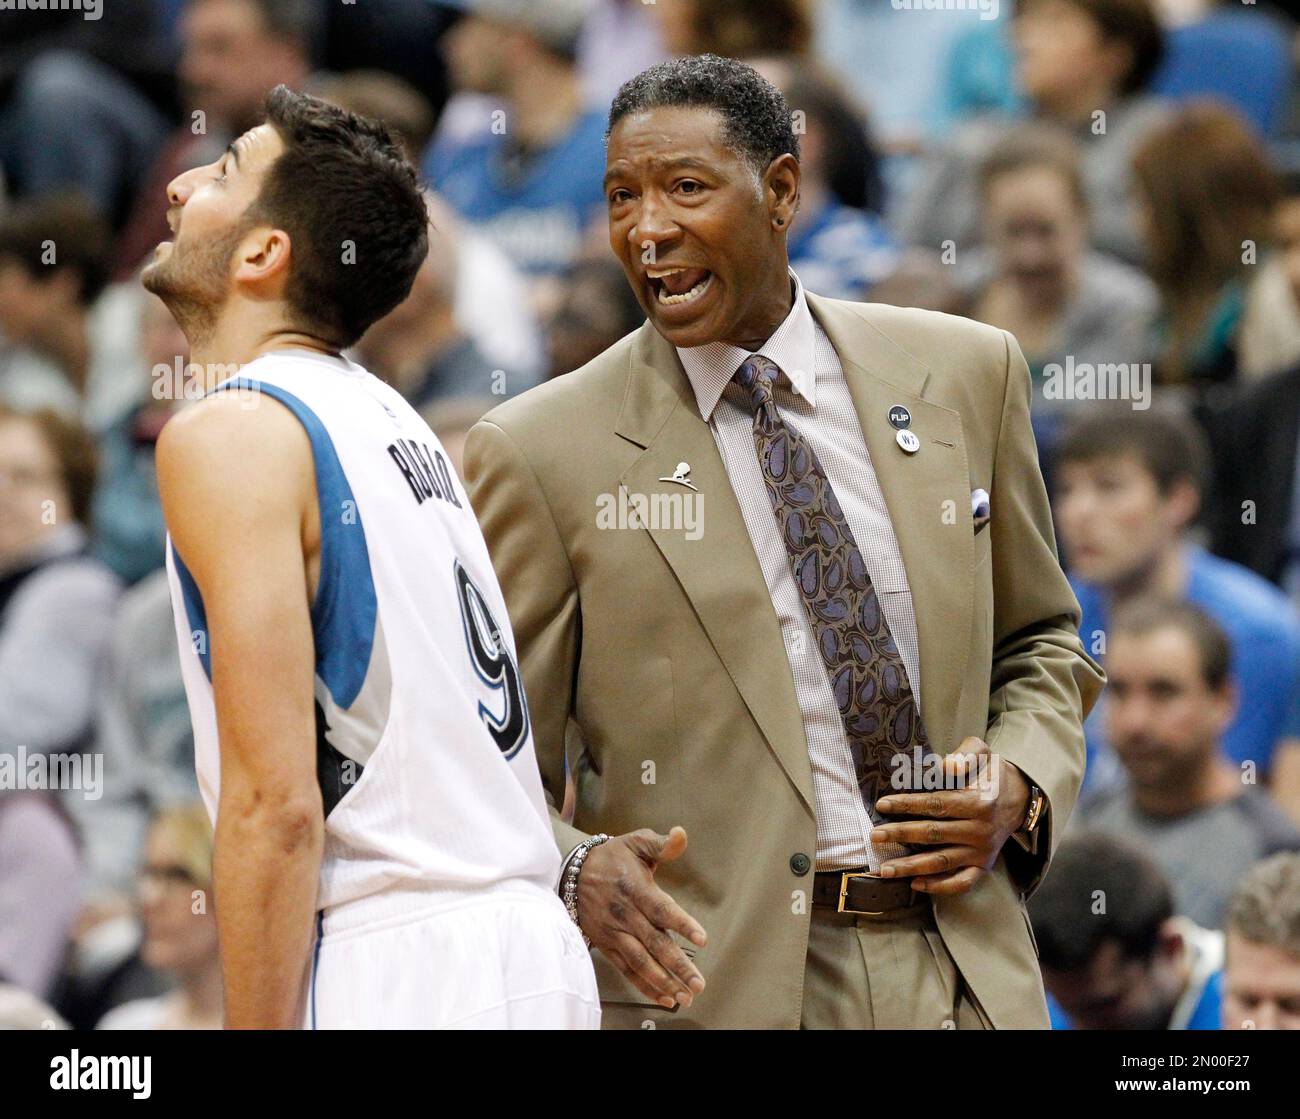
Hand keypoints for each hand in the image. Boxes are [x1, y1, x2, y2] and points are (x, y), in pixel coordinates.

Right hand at [576, 826, 707, 1008]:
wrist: (573, 871)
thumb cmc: (612, 857)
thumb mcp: (636, 842)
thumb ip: (661, 844)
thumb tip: (681, 835)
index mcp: (635, 888)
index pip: (661, 909)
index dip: (682, 924)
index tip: (702, 939)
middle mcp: (625, 914)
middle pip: (654, 942)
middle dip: (677, 965)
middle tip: (698, 982)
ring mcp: (614, 932)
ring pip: (640, 961)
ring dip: (663, 980)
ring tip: (684, 995)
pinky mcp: (606, 944)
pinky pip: (626, 968)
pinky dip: (644, 984)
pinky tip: (663, 997)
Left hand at [870, 737, 1030, 895]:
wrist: (1019, 797)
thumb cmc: (990, 773)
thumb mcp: (982, 753)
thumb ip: (966, 754)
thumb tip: (946, 764)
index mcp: (979, 802)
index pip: (937, 804)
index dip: (908, 805)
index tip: (882, 805)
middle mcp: (981, 830)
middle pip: (934, 834)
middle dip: (901, 835)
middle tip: (875, 835)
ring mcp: (982, 852)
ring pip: (942, 862)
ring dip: (912, 867)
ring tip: (885, 869)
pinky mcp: (984, 866)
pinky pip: (962, 882)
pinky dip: (939, 887)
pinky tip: (915, 884)